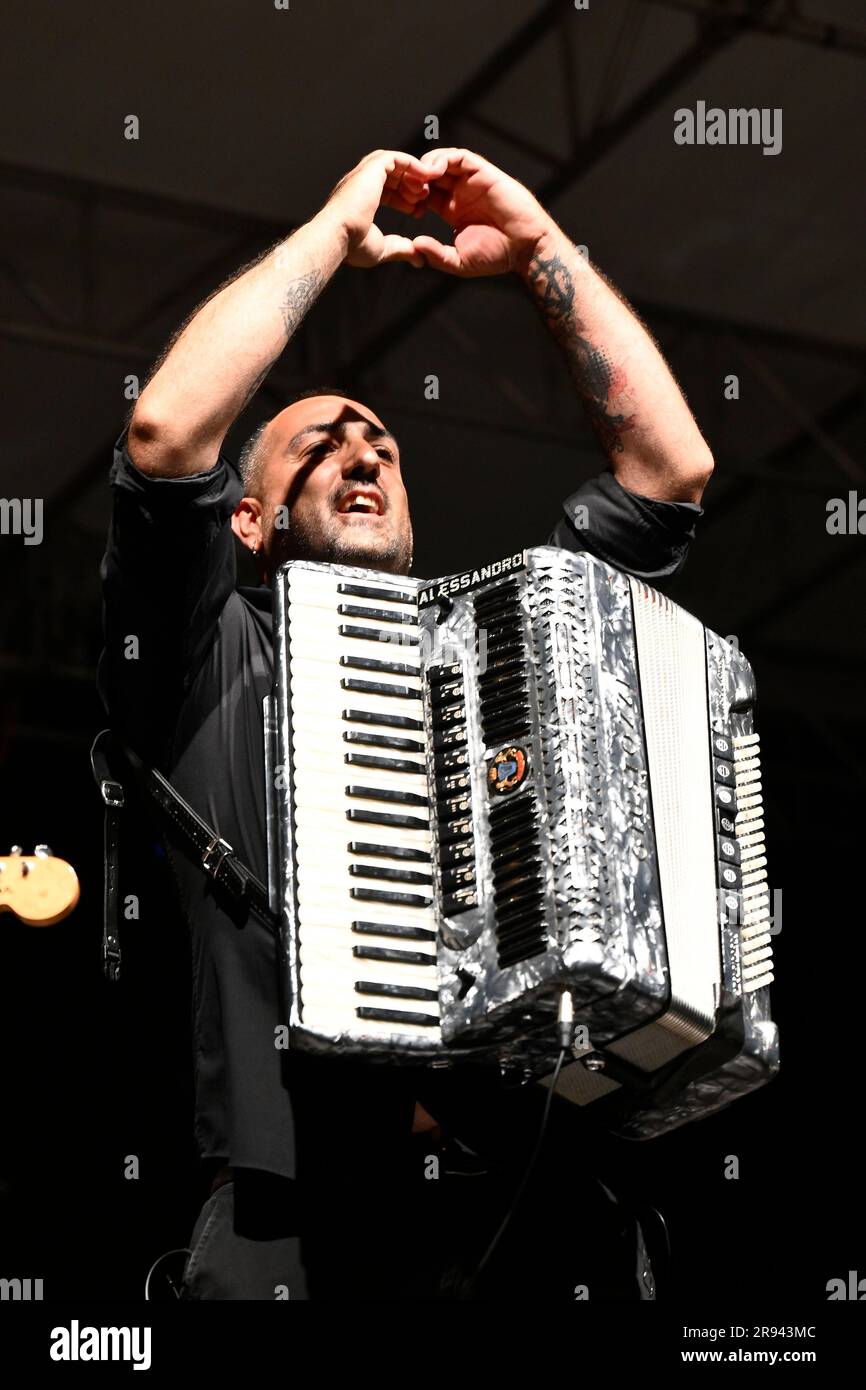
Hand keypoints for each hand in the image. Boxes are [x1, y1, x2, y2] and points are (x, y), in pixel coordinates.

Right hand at [323, 149, 446, 268]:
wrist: (337, 236)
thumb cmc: (351, 245)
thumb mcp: (382, 248)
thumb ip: (401, 249)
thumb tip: (420, 259)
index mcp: (357, 200)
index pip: (385, 191)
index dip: (403, 200)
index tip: (416, 212)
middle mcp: (359, 183)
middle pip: (390, 175)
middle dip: (409, 186)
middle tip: (424, 199)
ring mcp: (364, 174)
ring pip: (393, 163)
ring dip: (412, 175)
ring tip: (425, 190)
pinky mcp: (372, 167)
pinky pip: (397, 158)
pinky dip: (413, 164)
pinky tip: (425, 177)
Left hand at [410, 147, 553, 276]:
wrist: (524, 248)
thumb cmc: (496, 256)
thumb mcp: (459, 262)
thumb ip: (437, 255)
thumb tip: (415, 245)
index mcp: (451, 210)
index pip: (424, 193)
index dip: (410, 195)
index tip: (402, 204)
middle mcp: (460, 192)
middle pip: (430, 174)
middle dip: (415, 177)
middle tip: (405, 186)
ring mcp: (471, 181)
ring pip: (442, 161)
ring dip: (427, 165)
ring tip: (419, 178)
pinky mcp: (483, 172)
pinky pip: (460, 157)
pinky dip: (444, 158)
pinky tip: (434, 172)